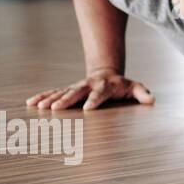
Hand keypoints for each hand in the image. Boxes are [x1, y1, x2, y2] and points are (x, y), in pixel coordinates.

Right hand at [26, 70, 153, 110]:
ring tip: (39, 107)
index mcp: (105, 86)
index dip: (95, 100)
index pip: (100, 94)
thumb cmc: (122, 85)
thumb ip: (142, 93)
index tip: (88, 108)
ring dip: (51, 99)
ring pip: (62, 92)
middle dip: (66, 100)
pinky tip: (31, 102)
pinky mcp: (68, 90)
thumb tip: (152, 100)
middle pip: (77, 93)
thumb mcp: (135, 87)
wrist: (106, 74)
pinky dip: (43, 96)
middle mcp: (88, 85)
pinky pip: (53, 92)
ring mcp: (77, 87)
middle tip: (55, 109)